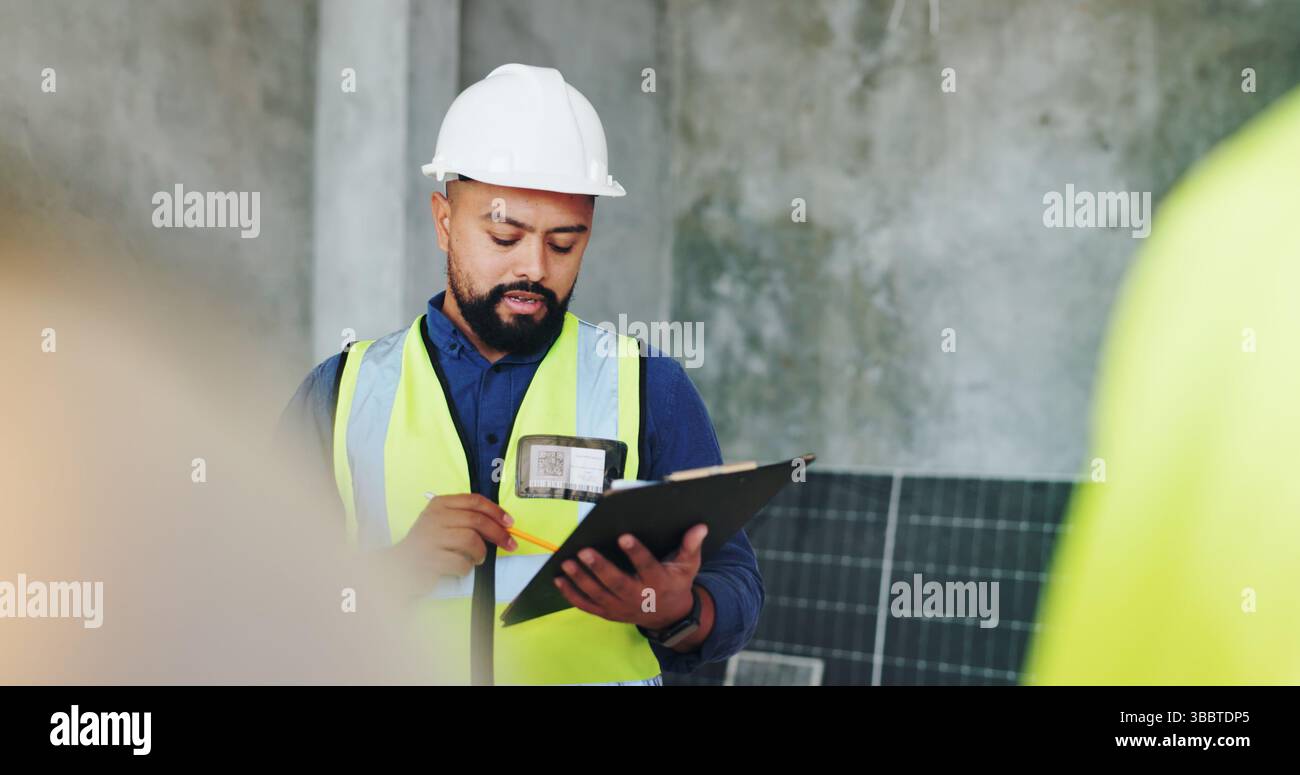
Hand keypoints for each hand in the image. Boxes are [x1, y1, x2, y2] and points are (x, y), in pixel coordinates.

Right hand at [383, 494, 516, 596]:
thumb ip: (468, 518)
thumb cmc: (428, 544)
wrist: (400, 564)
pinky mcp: (431, 559)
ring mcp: (431, 538)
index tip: (510, 523)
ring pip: (472, 541)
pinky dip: (467, 568)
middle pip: (477, 521)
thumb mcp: (443, 522)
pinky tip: (460, 567)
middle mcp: (434, 518)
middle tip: (509, 544)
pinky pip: (462, 563)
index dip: (496, 511)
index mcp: (439, 504)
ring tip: (475, 558)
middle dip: (498, 534)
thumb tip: (502, 525)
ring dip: (480, 553)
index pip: (474, 501)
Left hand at [554, 523, 708, 631]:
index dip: (636, 552)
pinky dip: (572, 595)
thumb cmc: (675, 583)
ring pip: (598, 594)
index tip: (623, 536)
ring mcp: (621, 607)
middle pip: (617, 583)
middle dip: (600, 568)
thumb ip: (691, 546)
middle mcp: (638, 597)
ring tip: (567, 563)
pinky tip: (559, 580)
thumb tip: (699, 526)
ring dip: (581, 580)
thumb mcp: (688, 566)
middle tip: (584, 551)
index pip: (647, 566)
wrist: (668, 616)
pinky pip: (588, 605)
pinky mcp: (608, 613)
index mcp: (658, 582)